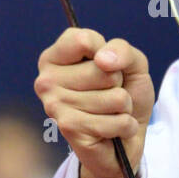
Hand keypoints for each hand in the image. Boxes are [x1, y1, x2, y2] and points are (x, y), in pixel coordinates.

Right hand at [34, 28, 154, 177]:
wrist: (127, 138)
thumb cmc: (125, 94)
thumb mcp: (132, 64)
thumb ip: (122, 50)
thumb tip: (103, 60)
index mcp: (54, 57)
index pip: (84, 39)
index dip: (106, 52)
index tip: (104, 66)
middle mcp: (46, 80)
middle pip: (101, 69)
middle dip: (118, 84)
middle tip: (108, 95)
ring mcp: (54, 105)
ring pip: (114, 97)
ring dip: (123, 107)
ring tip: (111, 113)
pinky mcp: (69, 129)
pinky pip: (118, 120)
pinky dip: (126, 126)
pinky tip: (114, 131)